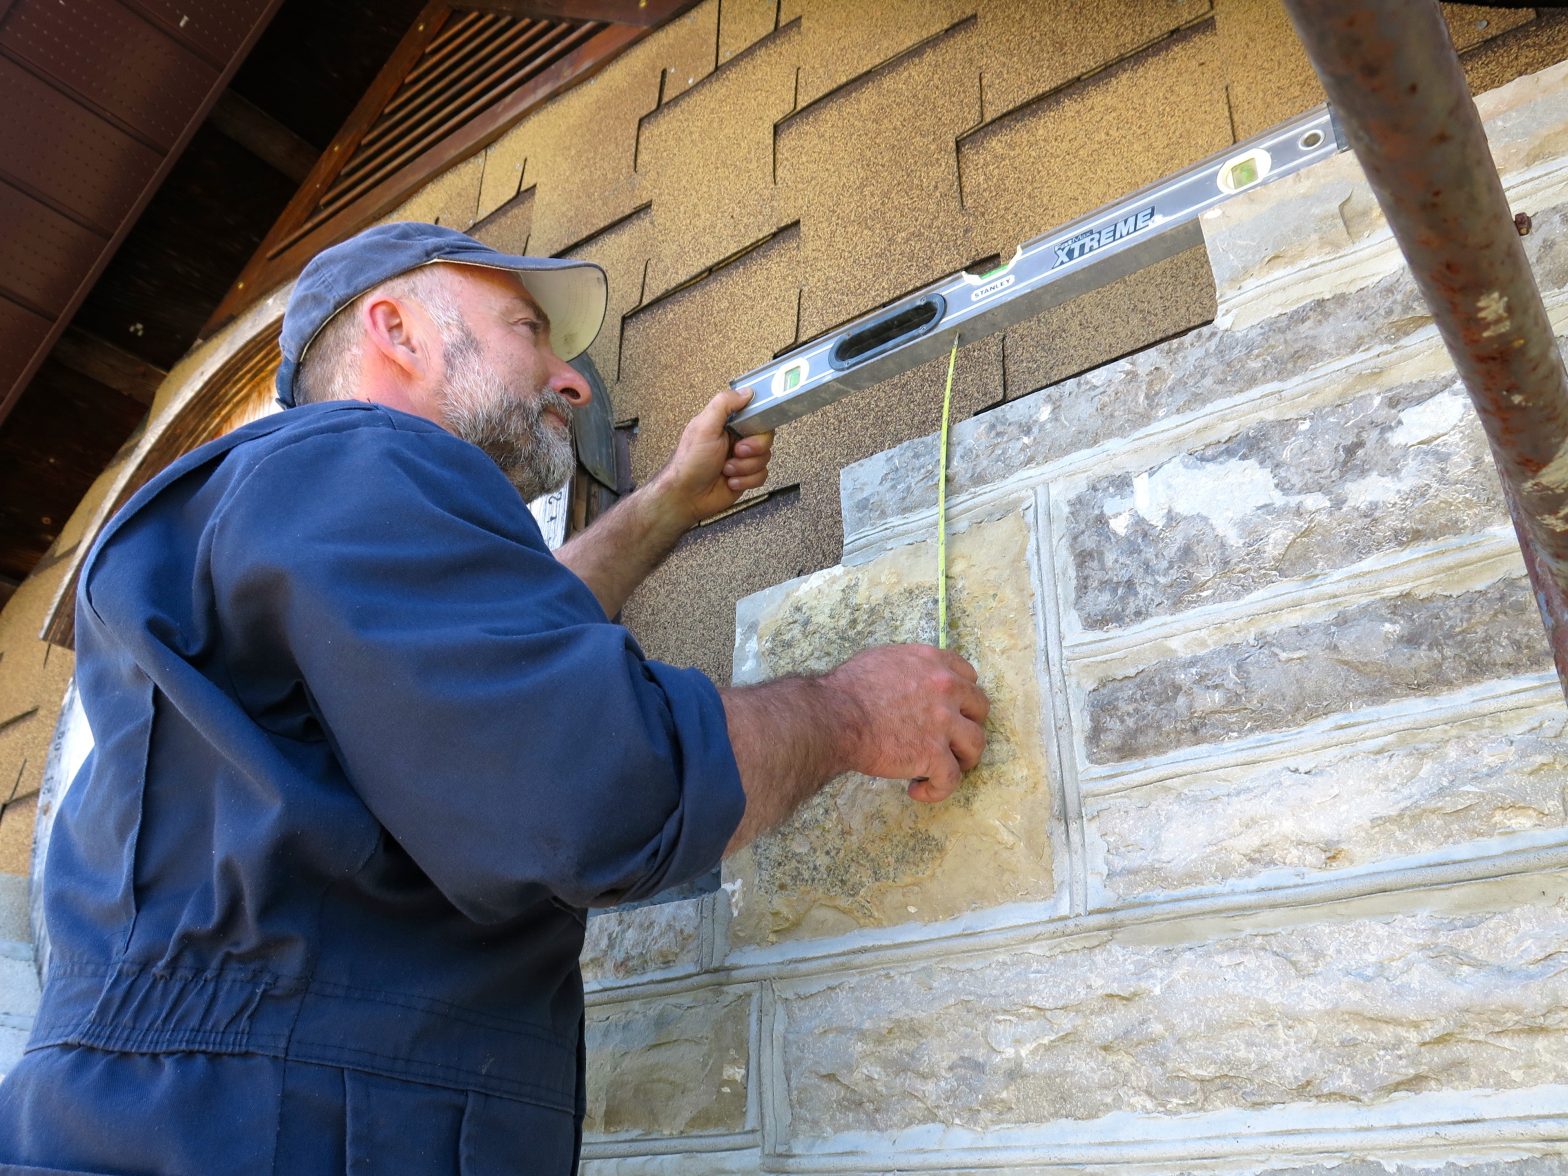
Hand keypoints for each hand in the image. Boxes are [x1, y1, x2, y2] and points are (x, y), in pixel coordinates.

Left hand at [653, 387, 774, 525]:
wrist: (686, 496)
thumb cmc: (690, 462)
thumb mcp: (704, 426)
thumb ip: (724, 404)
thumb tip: (746, 392)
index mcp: (727, 423)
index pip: (756, 414)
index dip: (759, 423)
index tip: (751, 431)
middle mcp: (736, 439)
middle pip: (765, 437)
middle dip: (753, 448)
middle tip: (737, 452)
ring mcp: (742, 459)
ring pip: (765, 458)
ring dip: (746, 467)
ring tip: (727, 470)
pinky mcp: (745, 477)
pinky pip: (762, 476)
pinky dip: (746, 481)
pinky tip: (730, 481)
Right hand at [823, 645, 989, 802]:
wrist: (835, 716)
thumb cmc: (848, 689)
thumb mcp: (883, 659)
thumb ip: (909, 667)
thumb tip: (911, 679)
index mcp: (932, 662)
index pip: (968, 675)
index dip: (963, 695)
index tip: (954, 708)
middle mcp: (945, 688)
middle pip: (980, 708)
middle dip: (969, 724)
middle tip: (952, 738)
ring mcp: (943, 722)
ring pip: (976, 744)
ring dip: (964, 758)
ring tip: (945, 768)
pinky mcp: (934, 754)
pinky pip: (951, 779)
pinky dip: (937, 789)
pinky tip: (918, 790)